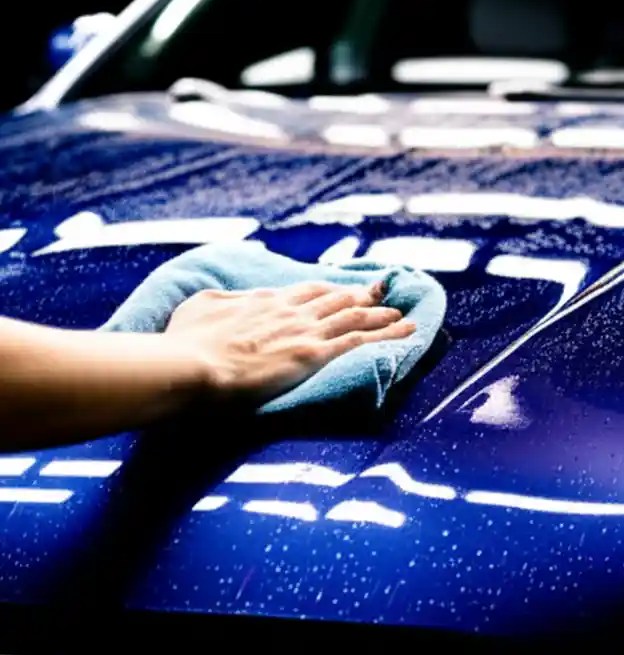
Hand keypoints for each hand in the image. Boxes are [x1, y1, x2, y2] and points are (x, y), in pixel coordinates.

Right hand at [164, 281, 415, 402]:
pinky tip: (406, 332)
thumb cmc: (186, 342)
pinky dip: (386, 334)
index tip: (343, 290)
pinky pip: (359, 340)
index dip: (329, 289)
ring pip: (354, 316)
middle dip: (363, 296)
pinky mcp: (313, 354)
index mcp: (265, 299)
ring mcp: (304, 331)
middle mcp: (291, 310)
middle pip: (336, 299)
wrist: (191, 365)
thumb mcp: (200, 306)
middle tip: (384, 293)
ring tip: (403, 314)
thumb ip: (224, 300)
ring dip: (382, 314)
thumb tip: (231, 299)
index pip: (306, 291)